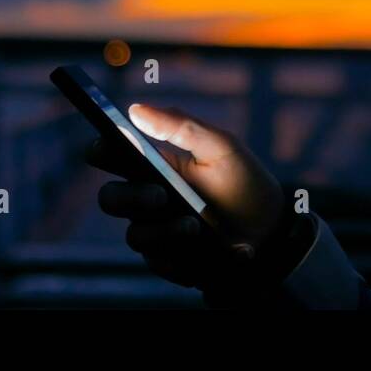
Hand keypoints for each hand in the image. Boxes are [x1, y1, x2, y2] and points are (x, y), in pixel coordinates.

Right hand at [85, 104, 285, 290]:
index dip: (99, 150)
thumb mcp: (221, 147)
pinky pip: (159, 261)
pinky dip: (180, 255)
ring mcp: (156, 231)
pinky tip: (203, 248)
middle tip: (160, 195)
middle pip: (111, 199)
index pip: (110, 156)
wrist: (271, 229)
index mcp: (153, 165)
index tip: (104, 148)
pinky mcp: (168, 261)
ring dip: (163, 231)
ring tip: (195, 226)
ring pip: (135, 235)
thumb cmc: (244, 182)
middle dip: (130, 197)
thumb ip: (181, 126)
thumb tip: (135, 109)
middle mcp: (147, 199)